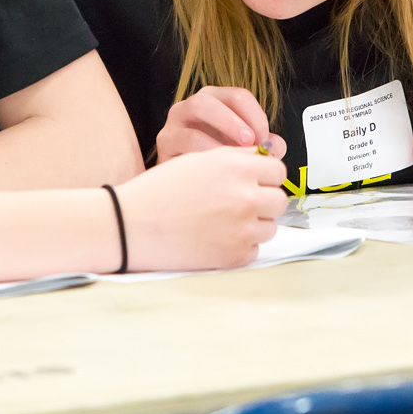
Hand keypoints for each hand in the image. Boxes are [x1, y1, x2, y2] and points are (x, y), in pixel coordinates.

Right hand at [113, 148, 288, 270]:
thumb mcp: (200, 160)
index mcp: (237, 168)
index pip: (277, 170)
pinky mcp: (235, 256)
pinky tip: (216, 237)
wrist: (133, 225)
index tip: (255, 181)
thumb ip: (237, 158)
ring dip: (254, 224)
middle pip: (279, 199)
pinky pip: (254, 249)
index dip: (265, 175)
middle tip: (240, 203)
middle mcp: (245, 197)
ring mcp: (243, 229)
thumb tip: (267, 160)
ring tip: (223, 221)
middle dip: (263, 200)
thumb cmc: (162, 189)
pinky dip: (240, 245)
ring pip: (270, 226)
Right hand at [156, 86, 287, 162]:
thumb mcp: (241, 153)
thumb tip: (276, 147)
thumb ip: (261, 147)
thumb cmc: (213, 168)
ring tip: (234, 158)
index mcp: (214, 103)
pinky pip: (183, 141)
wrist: (181, 192)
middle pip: (209, 98)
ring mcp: (175, 123)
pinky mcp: (164, 144)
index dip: (256, 116)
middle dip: (232, 119)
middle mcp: (191, 107)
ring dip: (219, 133)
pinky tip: (217, 170)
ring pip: (193, 111)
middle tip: (250, 141)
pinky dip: (204, 153)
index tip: (265, 140)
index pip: (238, 96)